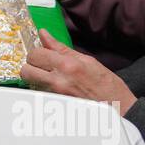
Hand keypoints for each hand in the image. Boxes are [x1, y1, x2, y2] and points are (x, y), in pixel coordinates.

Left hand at [21, 30, 136, 115]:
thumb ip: (61, 48)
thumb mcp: (88, 60)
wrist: (119, 110)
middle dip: (31, 66)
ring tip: (52, 78)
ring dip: (36, 78)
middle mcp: (59, 82)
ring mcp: (56, 97)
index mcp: (68, 66)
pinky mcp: (56, 108)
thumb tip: (44, 34)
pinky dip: (43, 90)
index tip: (43, 53)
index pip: (35, 54)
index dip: (37, 52)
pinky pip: (40, 95)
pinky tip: (57, 90)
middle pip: (25, 71)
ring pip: (31, 84)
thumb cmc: (107, 86)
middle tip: (42, 65)